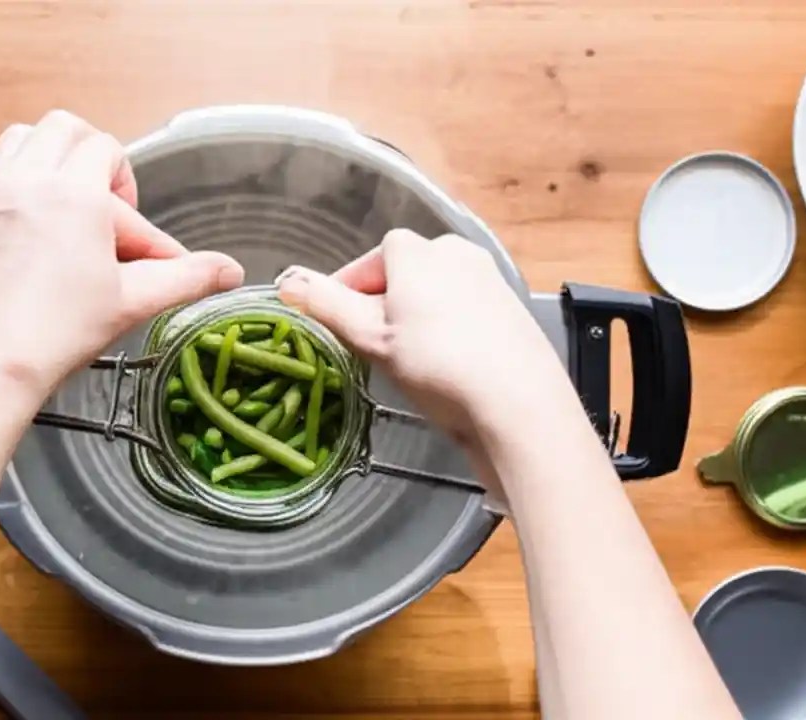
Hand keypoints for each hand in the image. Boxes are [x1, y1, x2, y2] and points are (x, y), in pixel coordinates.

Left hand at [0, 111, 243, 396]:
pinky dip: (21, 189)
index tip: (144, 249)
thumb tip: (230, 271)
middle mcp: (26, 179)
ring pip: (21, 140)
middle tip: (107, 207)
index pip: (110, 155)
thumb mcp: (132, 302)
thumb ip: (186, 278)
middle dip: (92, 156)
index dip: (135, 196)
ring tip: (68, 206)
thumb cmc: (55, 333)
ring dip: (50, 158)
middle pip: (64, 129)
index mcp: (72, 190)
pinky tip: (34, 240)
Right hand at [275, 229, 571, 444]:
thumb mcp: (369, 336)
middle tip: (369, 350)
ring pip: (432, 298)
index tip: (335, 326)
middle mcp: (458, 252)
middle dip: (381, 308)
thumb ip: (325, 305)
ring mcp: (489, 281)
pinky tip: (443, 372)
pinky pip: (461, 317)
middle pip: (402, 276)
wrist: (519, 404)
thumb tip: (286, 281)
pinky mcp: (509, 313)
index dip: (347, 291)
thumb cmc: (437, 364)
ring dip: (412, 324)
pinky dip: (445, 337)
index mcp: (419, 249)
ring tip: (406, 365)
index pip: (369, 259)